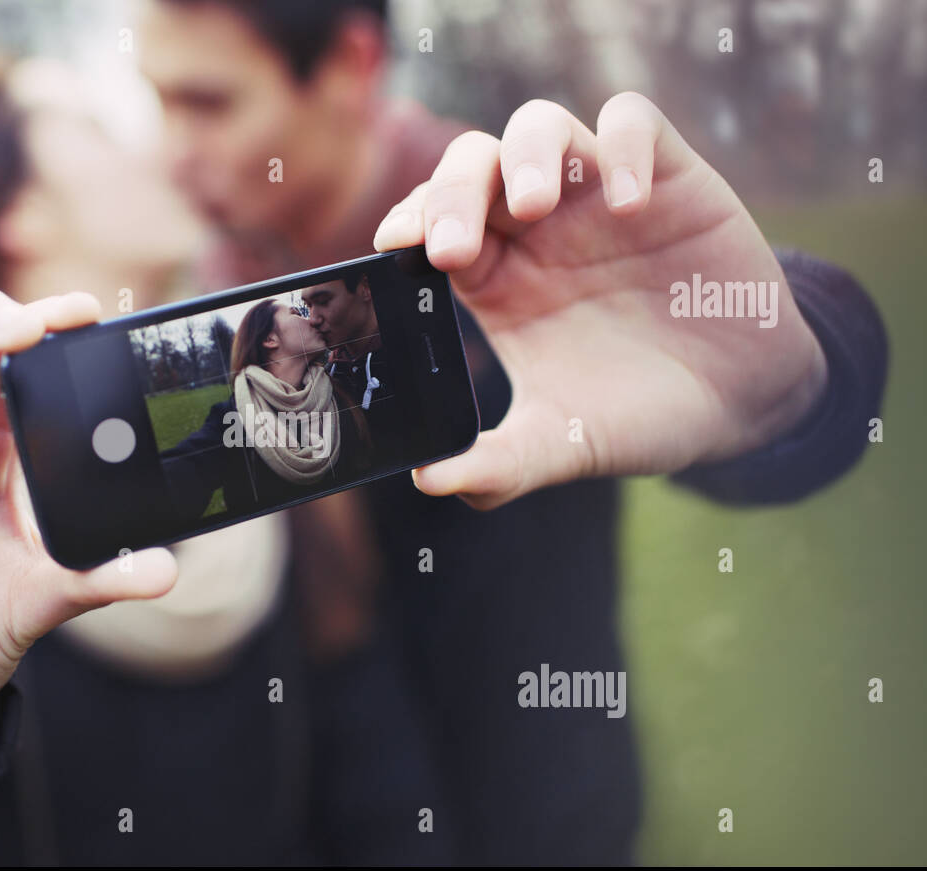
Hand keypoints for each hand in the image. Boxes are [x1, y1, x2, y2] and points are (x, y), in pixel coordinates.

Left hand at [374, 92, 827, 509]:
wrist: (743, 404)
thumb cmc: (640, 415)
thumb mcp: (564, 444)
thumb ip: (500, 465)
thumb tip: (429, 480)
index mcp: (496, 280)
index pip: (429, 226)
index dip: (409, 225)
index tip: (395, 251)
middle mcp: (538, 230)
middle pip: (471, 166)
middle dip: (450, 192)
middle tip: (453, 248)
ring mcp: (598, 197)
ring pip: (539, 125)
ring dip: (525, 154)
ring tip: (535, 205)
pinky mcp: (668, 179)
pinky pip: (634, 122)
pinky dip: (624, 145)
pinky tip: (628, 203)